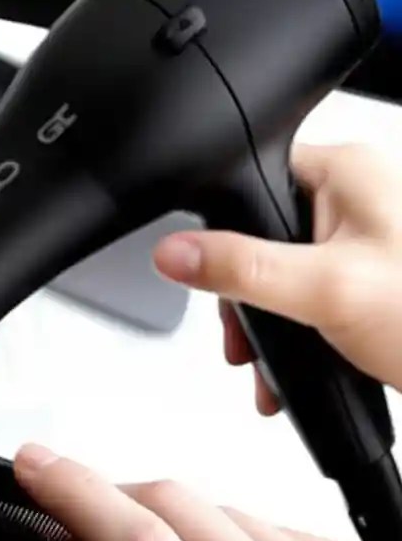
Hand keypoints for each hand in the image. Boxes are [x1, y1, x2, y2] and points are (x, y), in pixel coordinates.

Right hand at [152, 143, 401, 413]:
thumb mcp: (324, 292)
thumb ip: (241, 270)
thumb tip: (172, 252)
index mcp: (345, 173)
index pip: (250, 178)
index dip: (220, 232)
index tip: (212, 280)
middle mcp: (354, 199)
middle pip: (258, 233)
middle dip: (243, 298)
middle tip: (244, 339)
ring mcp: (363, 240)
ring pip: (280, 271)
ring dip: (266, 323)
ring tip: (268, 364)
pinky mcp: (369, 278)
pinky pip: (309, 295)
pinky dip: (295, 333)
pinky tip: (295, 366)